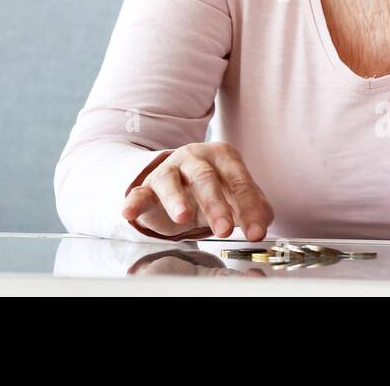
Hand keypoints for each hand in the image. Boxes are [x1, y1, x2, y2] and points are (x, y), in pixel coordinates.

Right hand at [121, 142, 274, 241]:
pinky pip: (139, 193)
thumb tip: (260, 224)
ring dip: (176, 199)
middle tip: (225, 229)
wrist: (180, 184)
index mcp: (222, 156)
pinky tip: (129, 211)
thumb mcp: (237, 197)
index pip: (239, 181)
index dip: (249, 208)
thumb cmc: (213, 189)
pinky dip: (134, 202)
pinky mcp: (147, 186)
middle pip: (205, 178)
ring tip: (182, 217)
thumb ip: (254, 208)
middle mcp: (194, 157)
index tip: (256, 232)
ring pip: (170, 181)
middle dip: (216, 204)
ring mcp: (169, 170)